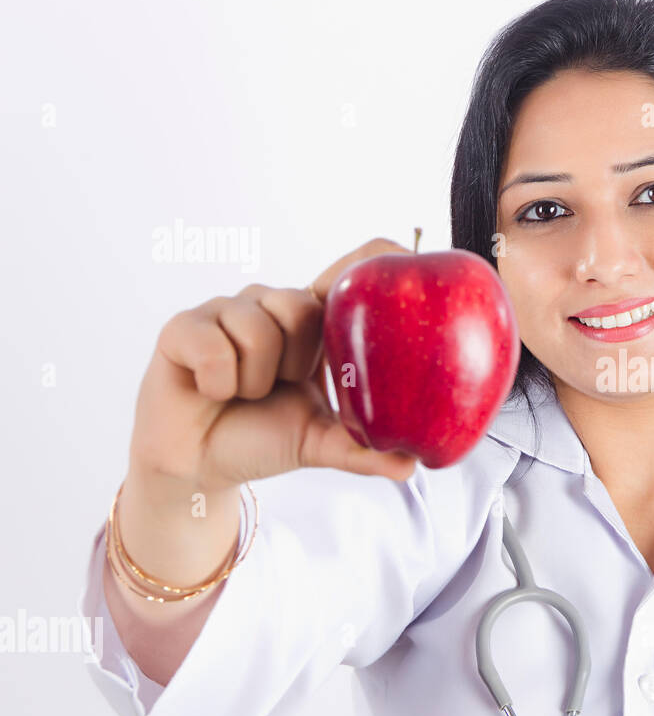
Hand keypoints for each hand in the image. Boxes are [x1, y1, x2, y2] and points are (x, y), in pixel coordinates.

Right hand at [128, 238, 418, 491]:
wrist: (199, 466)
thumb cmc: (262, 438)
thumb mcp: (319, 442)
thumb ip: (361, 449)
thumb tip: (410, 464)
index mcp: (312, 324)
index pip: (344, 275)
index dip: (368, 260)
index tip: (397, 249)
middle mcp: (272, 306)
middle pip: (302, 307)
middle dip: (296, 362)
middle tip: (281, 386)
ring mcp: (226, 311)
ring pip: (259, 330)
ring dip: (255, 380)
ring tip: (245, 393)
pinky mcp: (183, 326)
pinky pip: (214, 346)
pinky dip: (218, 381)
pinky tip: (211, 389)